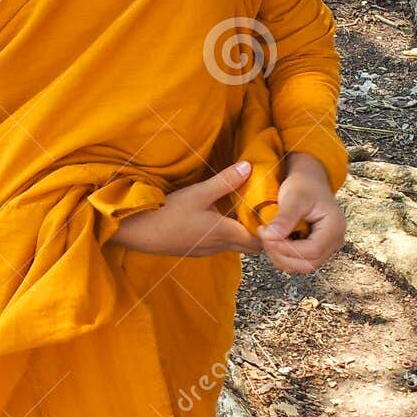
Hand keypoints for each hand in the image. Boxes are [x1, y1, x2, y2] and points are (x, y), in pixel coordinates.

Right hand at [111, 161, 262, 257]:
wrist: (138, 233)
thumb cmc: (168, 214)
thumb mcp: (198, 193)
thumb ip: (225, 181)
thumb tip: (249, 166)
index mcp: (225, 233)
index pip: (259, 240)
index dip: (270, 231)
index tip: (277, 215)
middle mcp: (220, 246)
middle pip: (251, 247)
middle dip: (262, 234)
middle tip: (268, 215)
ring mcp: (207, 249)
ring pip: (236, 246)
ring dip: (245, 234)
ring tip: (250, 214)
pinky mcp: (196, 248)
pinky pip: (222, 244)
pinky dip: (230, 234)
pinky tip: (224, 219)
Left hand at [256, 152, 345, 275]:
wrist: (308, 181)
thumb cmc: (304, 185)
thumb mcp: (294, 198)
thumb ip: (284, 218)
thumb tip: (271, 237)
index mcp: (334, 228)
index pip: (312, 251)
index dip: (287, 248)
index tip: (266, 235)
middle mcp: (334, 241)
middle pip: (308, 264)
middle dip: (282, 254)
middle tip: (265, 237)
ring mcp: (326, 248)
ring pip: (302, 266)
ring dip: (280, 257)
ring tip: (268, 237)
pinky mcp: (315, 250)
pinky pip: (298, 262)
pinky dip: (283, 256)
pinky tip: (274, 240)